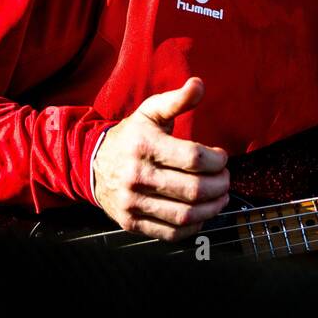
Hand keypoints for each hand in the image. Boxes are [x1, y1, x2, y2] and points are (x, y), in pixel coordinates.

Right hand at [91, 76, 230, 240]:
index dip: (217, 160)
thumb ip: (177, 100)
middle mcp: (137, 176)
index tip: (221, 158)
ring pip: (185, 214)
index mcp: (144, 145)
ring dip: (212, 208)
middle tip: (225, 178)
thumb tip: (199, 85)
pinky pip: (171, 233)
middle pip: (194, 189)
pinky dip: (194, 227)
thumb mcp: (151, 112)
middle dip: (220, 184)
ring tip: (221, 197)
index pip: (194, 158)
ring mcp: (132, 203)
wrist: (92, 164)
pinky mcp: (131, 222)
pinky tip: (202, 214)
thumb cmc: (131, 136)